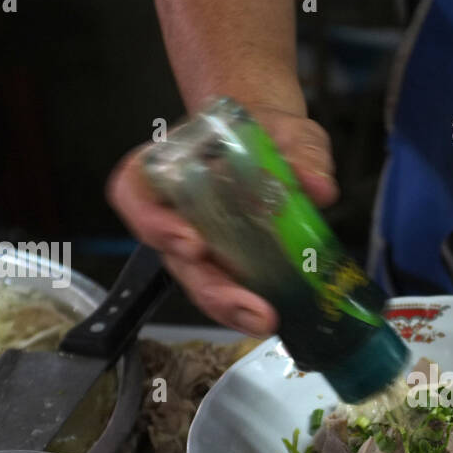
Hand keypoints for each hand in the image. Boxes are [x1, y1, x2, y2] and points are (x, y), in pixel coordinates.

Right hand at [107, 106, 337, 335]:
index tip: (191, 242)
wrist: (279, 144)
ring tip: (264, 320)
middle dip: (209, 287)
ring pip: (200, 283)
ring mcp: (201, 243)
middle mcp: (177, 211)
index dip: (153, 222)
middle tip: (248, 305)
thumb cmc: (268, 133)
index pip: (135, 193)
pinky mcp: (228, 265)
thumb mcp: (290, 132)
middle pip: (173, 257)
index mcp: (171, 166)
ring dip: (229, 308)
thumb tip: (317, 186)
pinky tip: (272, 317)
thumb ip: (303, 153)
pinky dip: (246, 308)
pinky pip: (229, 292)